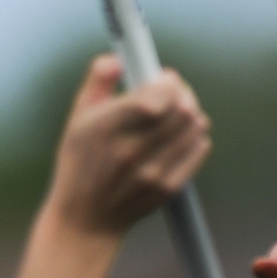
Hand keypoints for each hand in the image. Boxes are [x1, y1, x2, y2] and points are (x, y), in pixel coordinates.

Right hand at [48, 55, 210, 238]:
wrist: (85, 220)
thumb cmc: (79, 163)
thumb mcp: (77, 118)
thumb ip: (98, 80)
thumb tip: (118, 58)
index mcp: (107, 128)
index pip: (157, 96)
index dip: (168, 81)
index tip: (163, 77)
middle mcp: (131, 151)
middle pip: (182, 109)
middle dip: (182, 92)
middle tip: (173, 91)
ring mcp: (153, 172)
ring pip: (194, 127)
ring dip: (191, 112)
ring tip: (177, 112)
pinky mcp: (168, 188)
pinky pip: (199, 149)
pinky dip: (196, 135)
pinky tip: (181, 134)